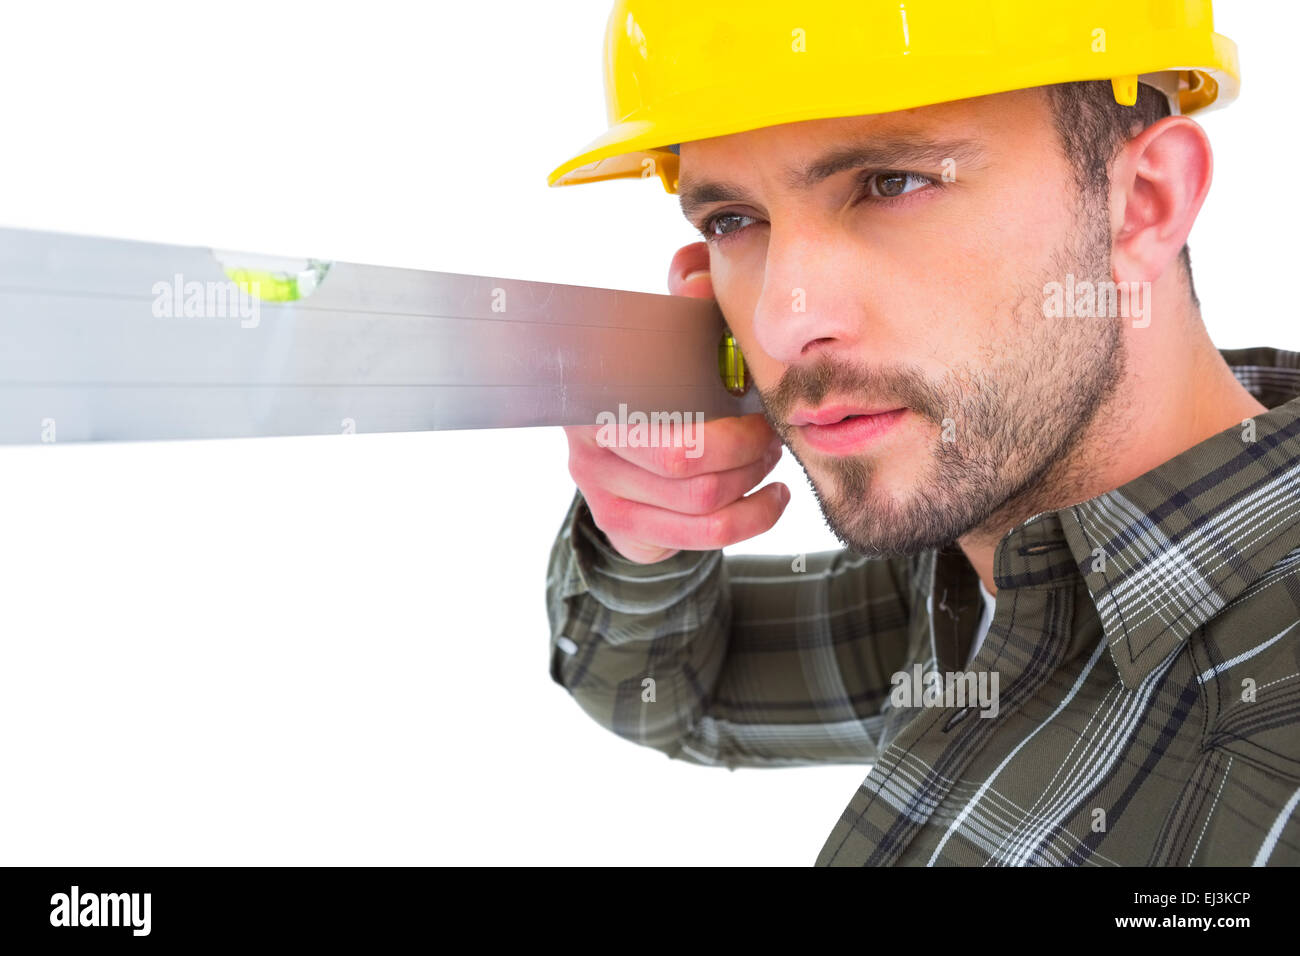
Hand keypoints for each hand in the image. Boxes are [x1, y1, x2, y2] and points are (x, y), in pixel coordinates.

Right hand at [562, 242, 788, 562]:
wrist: (621, 452)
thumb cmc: (660, 389)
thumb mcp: (672, 340)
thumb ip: (685, 303)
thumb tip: (694, 271)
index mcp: (598, 392)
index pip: (665, 411)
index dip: (727, 413)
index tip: (755, 399)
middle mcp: (589, 447)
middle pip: (687, 462)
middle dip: (746, 449)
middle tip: (771, 434)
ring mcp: (604, 494)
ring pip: (703, 503)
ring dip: (752, 480)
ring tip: (769, 459)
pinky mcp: (625, 528)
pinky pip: (705, 536)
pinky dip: (753, 518)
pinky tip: (771, 497)